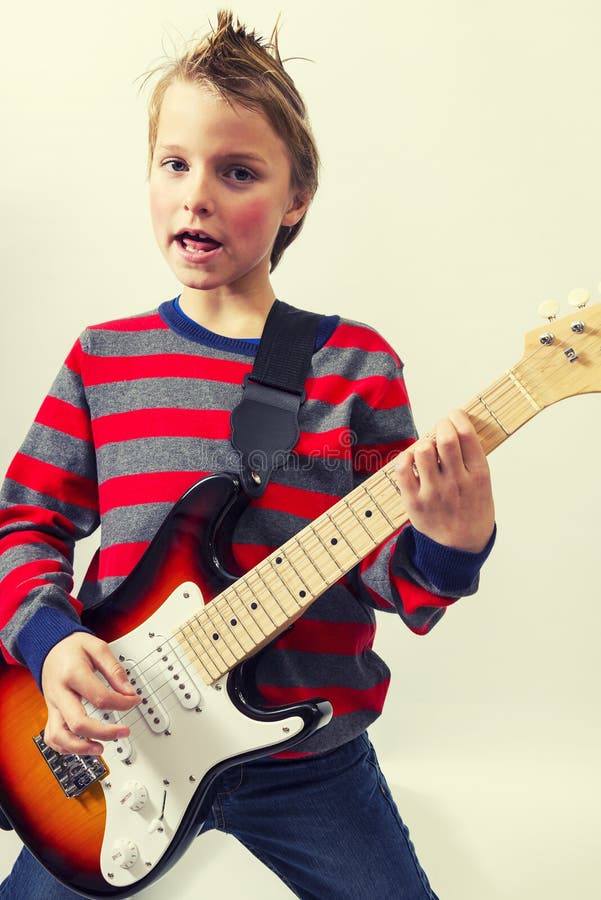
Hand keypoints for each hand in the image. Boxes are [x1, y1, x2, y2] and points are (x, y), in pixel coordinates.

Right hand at [41, 632, 140, 755]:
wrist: (50, 648)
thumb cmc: (73, 648)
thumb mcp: (97, 648)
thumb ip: (114, 669)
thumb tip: (128, 691)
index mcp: (72, 674)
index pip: (100, 698)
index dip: (122, 703)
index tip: (134, 701)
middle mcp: (59, 693)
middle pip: (78, 723)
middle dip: (103, 733)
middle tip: (123, 732)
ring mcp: (52, 705)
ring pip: (58, 736)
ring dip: (80, 749)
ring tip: (100, 749)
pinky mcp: (51, 713)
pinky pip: (52, 737)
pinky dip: (66, 747)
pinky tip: (82, 747)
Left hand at [393, 409, 494, 552]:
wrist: (460, 548)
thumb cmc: (472, 510)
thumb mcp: (484, 485)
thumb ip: (471, 458)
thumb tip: (454, 427)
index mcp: (478, 475)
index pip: (467, 435)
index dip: (457, 417)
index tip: (454, 416)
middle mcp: (457, 483)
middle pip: (445, 439)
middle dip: (441, 425)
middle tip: (440, 428)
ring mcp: (434, 493)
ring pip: (422, 451)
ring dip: (424, 442)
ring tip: (427, 448)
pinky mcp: (414, 502)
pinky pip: (402, 469)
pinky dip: (405, 458)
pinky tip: (411, 460)